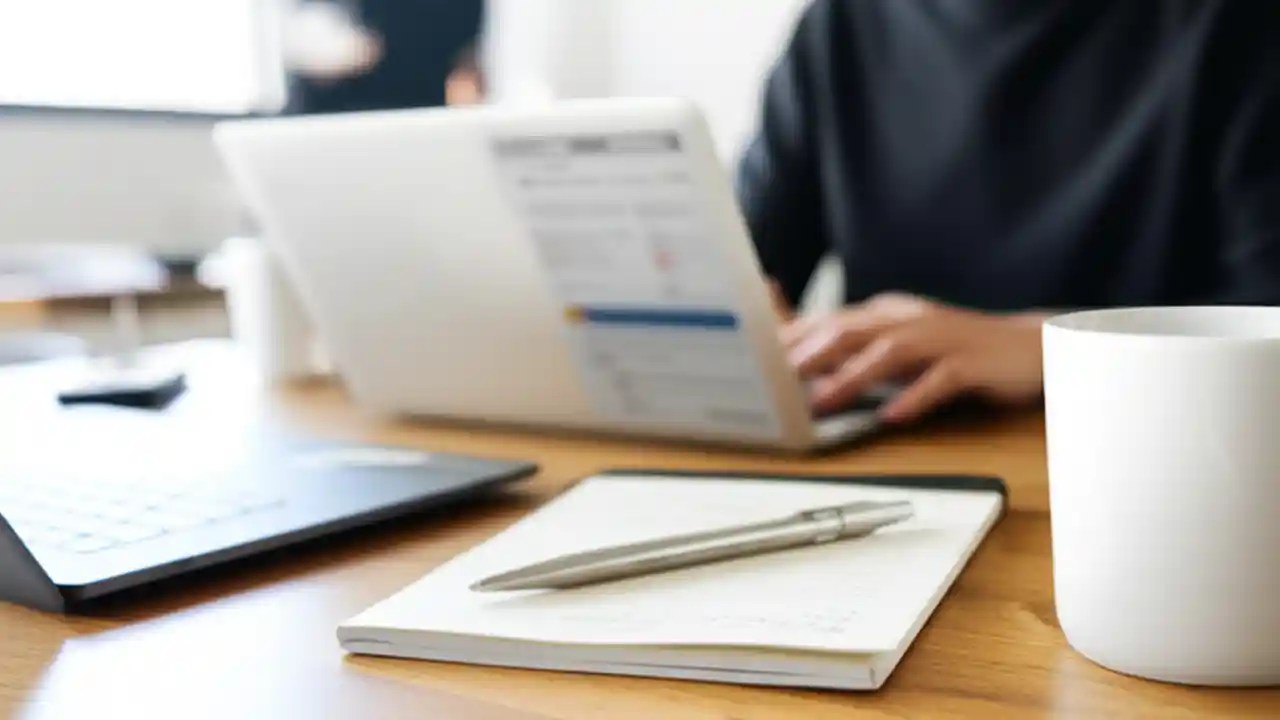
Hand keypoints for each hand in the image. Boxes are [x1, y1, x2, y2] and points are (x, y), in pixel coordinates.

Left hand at [782, 293, 1045, 422]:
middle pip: (851, 329)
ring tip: (822, 401)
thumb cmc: (956, 350)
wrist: (1033, 346)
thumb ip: (855, 352)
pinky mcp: (971, 363)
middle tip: (775, 381)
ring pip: (890, 351)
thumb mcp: (900, 345)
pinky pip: (940, 379)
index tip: (755, 361)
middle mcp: (908, 320)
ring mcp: (941, 339)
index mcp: (886, 315)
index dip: (791, 340)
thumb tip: (803, 369)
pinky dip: (914, 397)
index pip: (828, 322)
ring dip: (852, 376)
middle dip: (809, 354)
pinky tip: (891, 416)